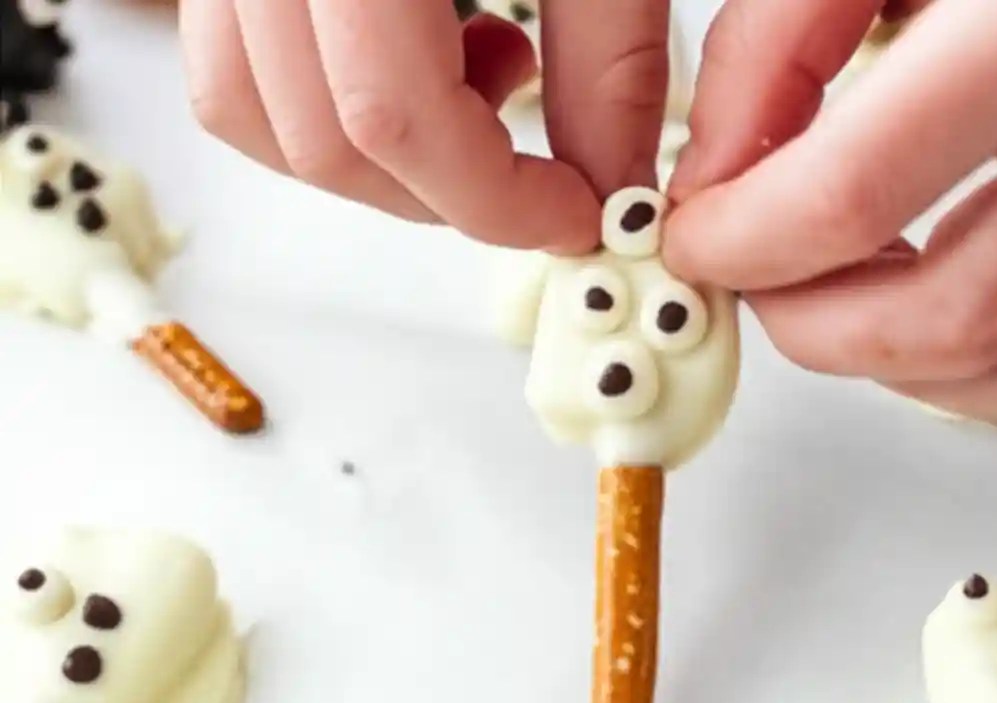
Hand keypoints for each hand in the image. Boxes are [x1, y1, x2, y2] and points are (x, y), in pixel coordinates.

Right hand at [180, 0, 673, 251]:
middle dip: (447, 192)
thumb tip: (611, 186)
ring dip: (380, 150)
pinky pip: (235, 62)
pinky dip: (324, 98)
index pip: (393, 117)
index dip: (497, 197)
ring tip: (484, 79)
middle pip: (320, 135)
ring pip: (254, 110)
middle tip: (539, 179)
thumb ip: (610, 60)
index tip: (578, 216)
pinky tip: (428, 42)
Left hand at [665, 0, 996, 430]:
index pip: (856, 194)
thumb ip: (782, 36)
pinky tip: (958, 316)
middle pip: (954, 317)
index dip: (742, 243)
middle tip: (762, 285)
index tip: (699, 239)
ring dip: (915, 374)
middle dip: (814, 331)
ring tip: (852, 304)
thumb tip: (719, 175)